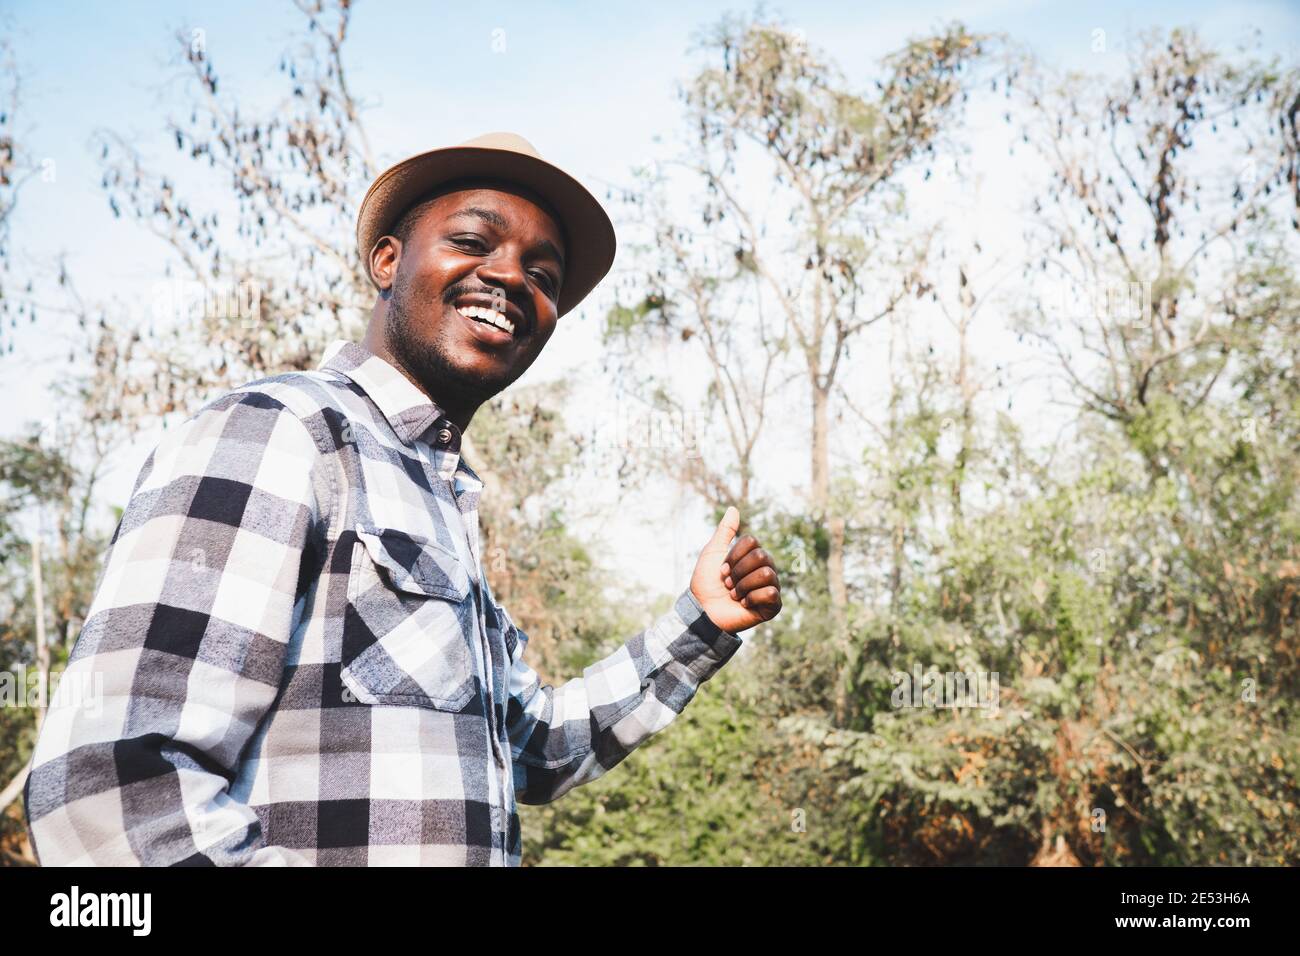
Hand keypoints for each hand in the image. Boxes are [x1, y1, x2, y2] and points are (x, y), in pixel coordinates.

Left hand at [689, 506, 782, 632]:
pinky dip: (752, 599)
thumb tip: (733, 509)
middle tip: (727, 584)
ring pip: (766, 573)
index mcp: (752, 556)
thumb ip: (725, 531)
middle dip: (738, 571)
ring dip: (743, 586)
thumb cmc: (706, 583)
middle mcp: (765, 569)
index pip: (752, 542)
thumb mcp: (712, 553)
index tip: (722, 569)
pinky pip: (771, 593)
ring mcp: (770, 587)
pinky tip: (744, 604)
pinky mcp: (772, 606)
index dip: (733, 556)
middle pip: (761, 556)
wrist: (703, 611)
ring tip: (734, 595)